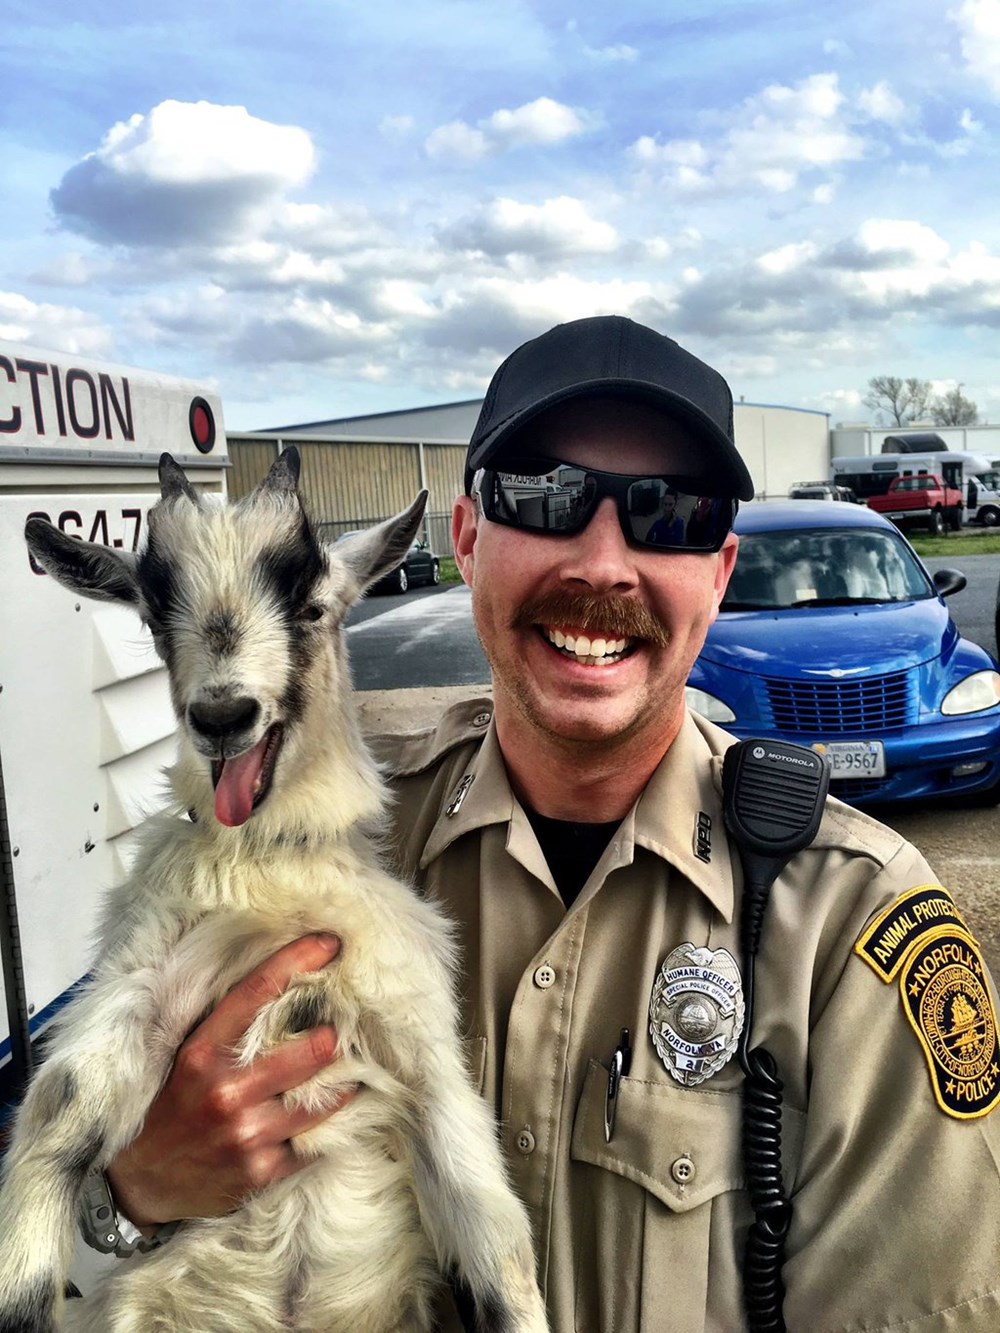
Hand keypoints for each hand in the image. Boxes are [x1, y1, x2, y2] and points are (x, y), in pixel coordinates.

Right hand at [107, 934, 346, 1227]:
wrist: (139, 1183)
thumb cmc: (170, 1106)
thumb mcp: (185, 1056)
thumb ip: (228, 1027)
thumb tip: (282, 982)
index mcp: (202, 1052)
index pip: (257, 992)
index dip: (298, 961)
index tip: (330, 943)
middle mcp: (226, 1091)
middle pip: (311, 1050)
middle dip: (333, 1036)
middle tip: (344, 1028)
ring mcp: (246, 1134)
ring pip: (322, 1099)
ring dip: (341, 1084)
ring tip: (350, 1070)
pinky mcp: (261, 1172)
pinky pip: (313, 1142)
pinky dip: (324, 1128)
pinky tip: (327, 1115)